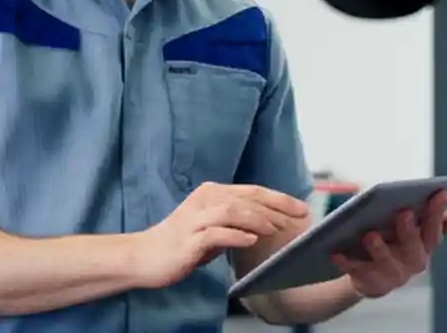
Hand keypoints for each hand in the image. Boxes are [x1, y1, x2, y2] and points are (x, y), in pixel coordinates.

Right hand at [132, 182, 309, 288]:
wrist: (144, 256)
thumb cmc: (181, 243)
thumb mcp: (213, 228)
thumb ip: (237, 222)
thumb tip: (270, 224)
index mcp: (212, 193)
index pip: (252, 191)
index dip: (279, 199)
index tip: (302, 209)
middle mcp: (204, 200)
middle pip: (247, 197)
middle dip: (276, 207)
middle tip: (298, 219)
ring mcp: (195, 219)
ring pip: (233, 211)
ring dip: (258, 219)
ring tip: (277, 229)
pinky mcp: (188, 239)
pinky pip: (215, 234)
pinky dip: (236, 236)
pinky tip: (251, 241)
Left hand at [330, 189, 446, 299]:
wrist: (370, 277)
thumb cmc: (395, 243)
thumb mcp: (413, 232)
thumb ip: (431, 222)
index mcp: (424, 246)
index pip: (434, 230)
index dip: (438, 213)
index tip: (441, 192)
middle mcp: (412, 263)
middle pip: (413, 248)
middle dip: (409, 231)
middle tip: (403, 213)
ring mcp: (391, 275)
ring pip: (387, 263)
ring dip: (380, 249)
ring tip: (370, 235)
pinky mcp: (368, 282)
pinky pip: (356, 271)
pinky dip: (346, 262)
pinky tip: (336, 252)